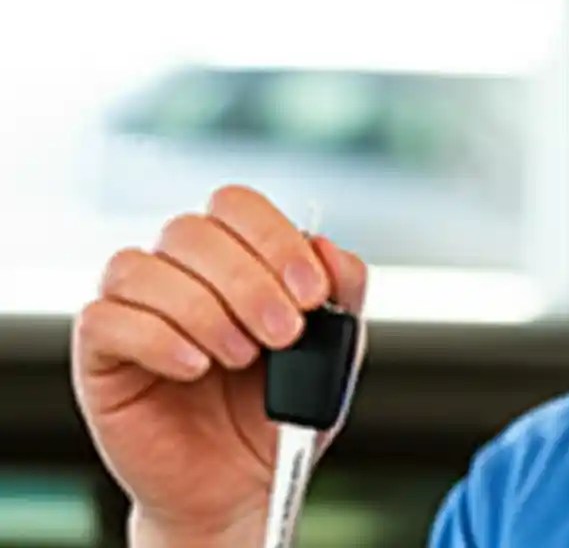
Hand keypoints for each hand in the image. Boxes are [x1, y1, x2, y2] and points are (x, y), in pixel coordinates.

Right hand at [70, 185, 367, 540]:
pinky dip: (159, 340)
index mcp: (234, 258)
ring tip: (239, 359)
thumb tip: (329, 249)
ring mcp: (134, 307)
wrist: (241, 487)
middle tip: (282, 334)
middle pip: (191, 231)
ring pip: (143, 267)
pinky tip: (195, 368)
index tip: (310, 291)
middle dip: (248, 281)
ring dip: (204, 311)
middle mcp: (179, 272)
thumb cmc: (278, 414)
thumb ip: (344, 292)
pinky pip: (107, 318)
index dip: (273, 237)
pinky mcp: (100, 351)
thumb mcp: (333, 352)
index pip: (237, 205)